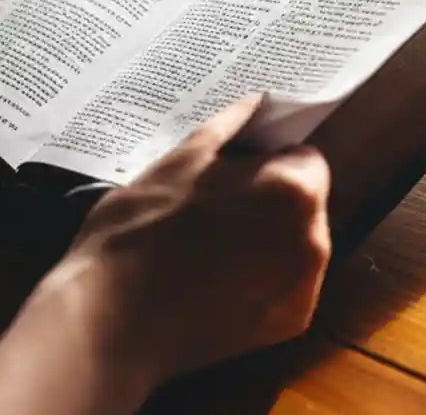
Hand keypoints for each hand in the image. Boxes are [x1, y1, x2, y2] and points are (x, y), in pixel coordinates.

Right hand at [0, 96, 331, 414]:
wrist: (111, 321)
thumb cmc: (140, 230)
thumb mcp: (179, 160)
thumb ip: (229, 126)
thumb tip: (256, 101)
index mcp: (294, 190)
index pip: (304, 158)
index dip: (268, 160)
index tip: (232, 173)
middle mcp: (314, 239)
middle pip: (305, 202)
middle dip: (271, 199)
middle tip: (214, 207)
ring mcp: (304, 286)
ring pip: (297, 242)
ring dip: (268, 237)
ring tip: (210, 244)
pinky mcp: (289, 323)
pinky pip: (287, 283)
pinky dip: (263, 278)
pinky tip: (217, 280)